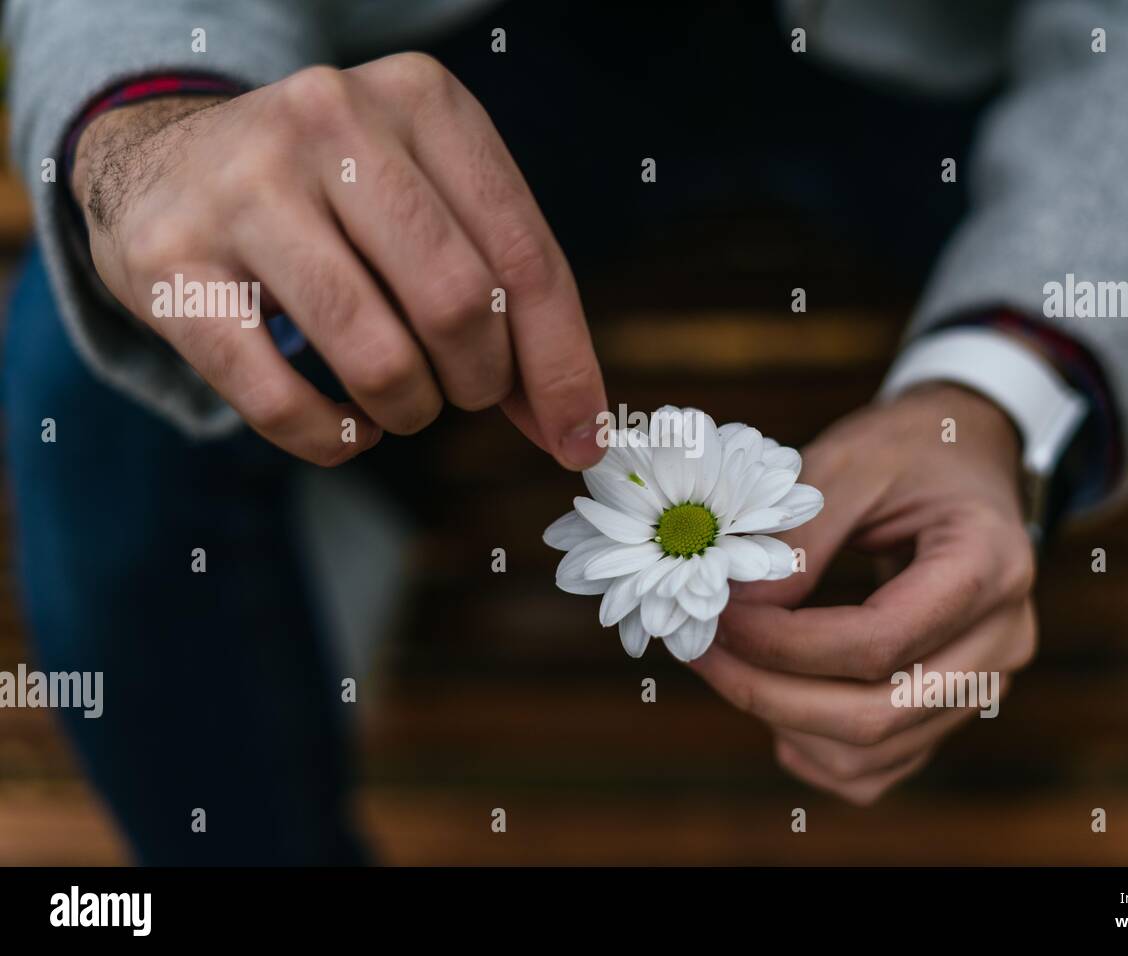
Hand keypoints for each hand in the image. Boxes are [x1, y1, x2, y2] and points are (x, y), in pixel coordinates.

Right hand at [72, 54, 605, 468]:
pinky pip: (281, 400)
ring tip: (401, 403)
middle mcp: (333, 123)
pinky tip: (344, 426)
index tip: (582, 438)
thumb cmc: (332, 200)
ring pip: (379, 358)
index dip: (563, 366)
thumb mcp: (428, 203)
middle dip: (482, 382)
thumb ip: (505, 296)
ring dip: (409, 411)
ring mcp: (245, 188)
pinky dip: (333, 439)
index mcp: (421, 100)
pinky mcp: (173, 264)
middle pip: (460, 304)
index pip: (526, 257)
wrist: (159, 163)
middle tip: (463, 392)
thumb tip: (575, 425)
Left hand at [690, 385, 1037, 803]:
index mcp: (990, 565)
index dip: (782, 642)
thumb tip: (734, 611)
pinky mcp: (956, 705)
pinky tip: (772, 702)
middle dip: (769, 693)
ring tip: (727, 666)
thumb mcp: (849, 464)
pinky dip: (815, 749)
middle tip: (699, 651)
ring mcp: (986, 682)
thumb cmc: (907, 451)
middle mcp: (1003, 637)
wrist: (964, 456)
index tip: (714, 615)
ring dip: (784, 723)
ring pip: (875, 752)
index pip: (878, 641)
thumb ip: (797, 538)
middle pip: (878, 713)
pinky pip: (882, 765)